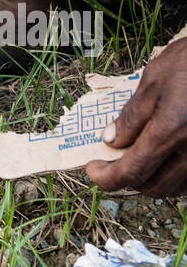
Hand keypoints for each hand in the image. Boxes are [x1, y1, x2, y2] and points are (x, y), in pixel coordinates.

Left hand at [85, 38, 186, 195]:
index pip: (132, 171)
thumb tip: (110, 141)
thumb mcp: (153, 79)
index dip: (107, 177)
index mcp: (170, 131)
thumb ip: (131, 115)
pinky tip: (165, 158)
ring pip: (174, 187)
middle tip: (112, 162)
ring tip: (137, 159)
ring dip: (151, 180)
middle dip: (127, 180)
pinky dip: (173, 176)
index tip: (93, 169)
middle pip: (153, 186)